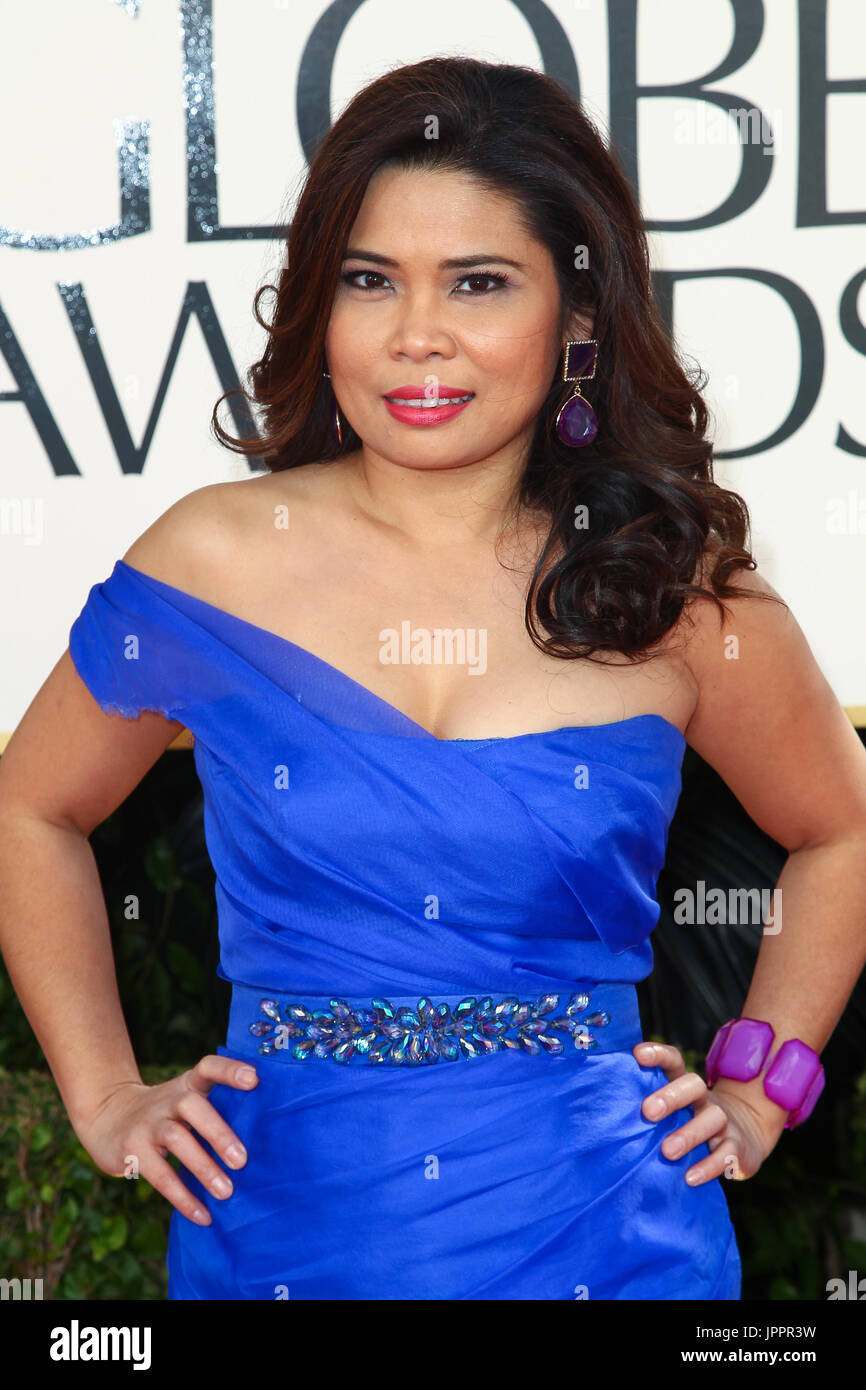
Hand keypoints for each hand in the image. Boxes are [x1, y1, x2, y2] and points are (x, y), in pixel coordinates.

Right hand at [71, 1055, 258, 1224]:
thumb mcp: (185, 1101)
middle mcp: (168, 1100)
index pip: (208, 1067)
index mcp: (187, 1085)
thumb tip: (266, 1141)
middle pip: (193, 1107)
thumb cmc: (165, 1114)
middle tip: (242, 1160)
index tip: (254, 1080)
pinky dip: (183, 1198)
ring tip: (226, 1191)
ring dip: (203, 1167)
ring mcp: (148, 1125)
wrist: (107, 1118)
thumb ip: (216, 1110)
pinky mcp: (132, 1152)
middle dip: (218, 1132)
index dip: (229, 1070)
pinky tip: (204, 1216)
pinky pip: (160, 1176)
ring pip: (176, 1140)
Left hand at [633, 1040, 786, 1185]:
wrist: (747, 1139)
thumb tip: (607, 1111)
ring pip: (712, 1119)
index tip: (638, 1055)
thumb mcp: (677, 1111)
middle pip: (694, 1085)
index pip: (675, 1062)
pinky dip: (708, 1167)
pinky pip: (727, 1155)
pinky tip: (690, 1178)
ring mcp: (725, 1123)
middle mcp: (706, 1100)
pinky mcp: (739, 1149)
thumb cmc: (693, 1124)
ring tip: (666, 1151)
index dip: (659, 1055)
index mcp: (686, 1087)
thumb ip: (651, 1107)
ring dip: (688, 1134)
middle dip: (671, 1097)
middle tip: (647, 1111)